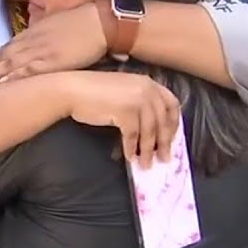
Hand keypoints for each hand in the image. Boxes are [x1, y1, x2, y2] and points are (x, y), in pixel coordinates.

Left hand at [0, 1, 106, 85]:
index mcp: (34, 32)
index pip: (8, 46)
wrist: (101, 21)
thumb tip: (32, 40)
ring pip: (12, 63)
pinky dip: (15, 77)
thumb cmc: (83, 20)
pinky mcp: (54, 62)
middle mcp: (34, 41)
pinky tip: (3, 83)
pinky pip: (30, 71)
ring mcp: (42, 51)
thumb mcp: (56, 23)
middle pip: (5, 54)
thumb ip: (42, 33)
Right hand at [56, 70, 179, 167]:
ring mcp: (136, 100)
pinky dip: (131, 148)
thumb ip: (141, 101)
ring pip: (149, 131)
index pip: (171, 104)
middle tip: (165, 158)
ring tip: (147, 164)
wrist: (73, 89)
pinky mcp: (125, 111)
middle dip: (164, 142)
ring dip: (148, 151)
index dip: (174, 123)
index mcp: (148, 83)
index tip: (171, 137)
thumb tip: (154, 128)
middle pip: (163, 121)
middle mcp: (146, 89)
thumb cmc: (95, 91)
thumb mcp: (125, 90)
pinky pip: (133, 136)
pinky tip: (129, 157)